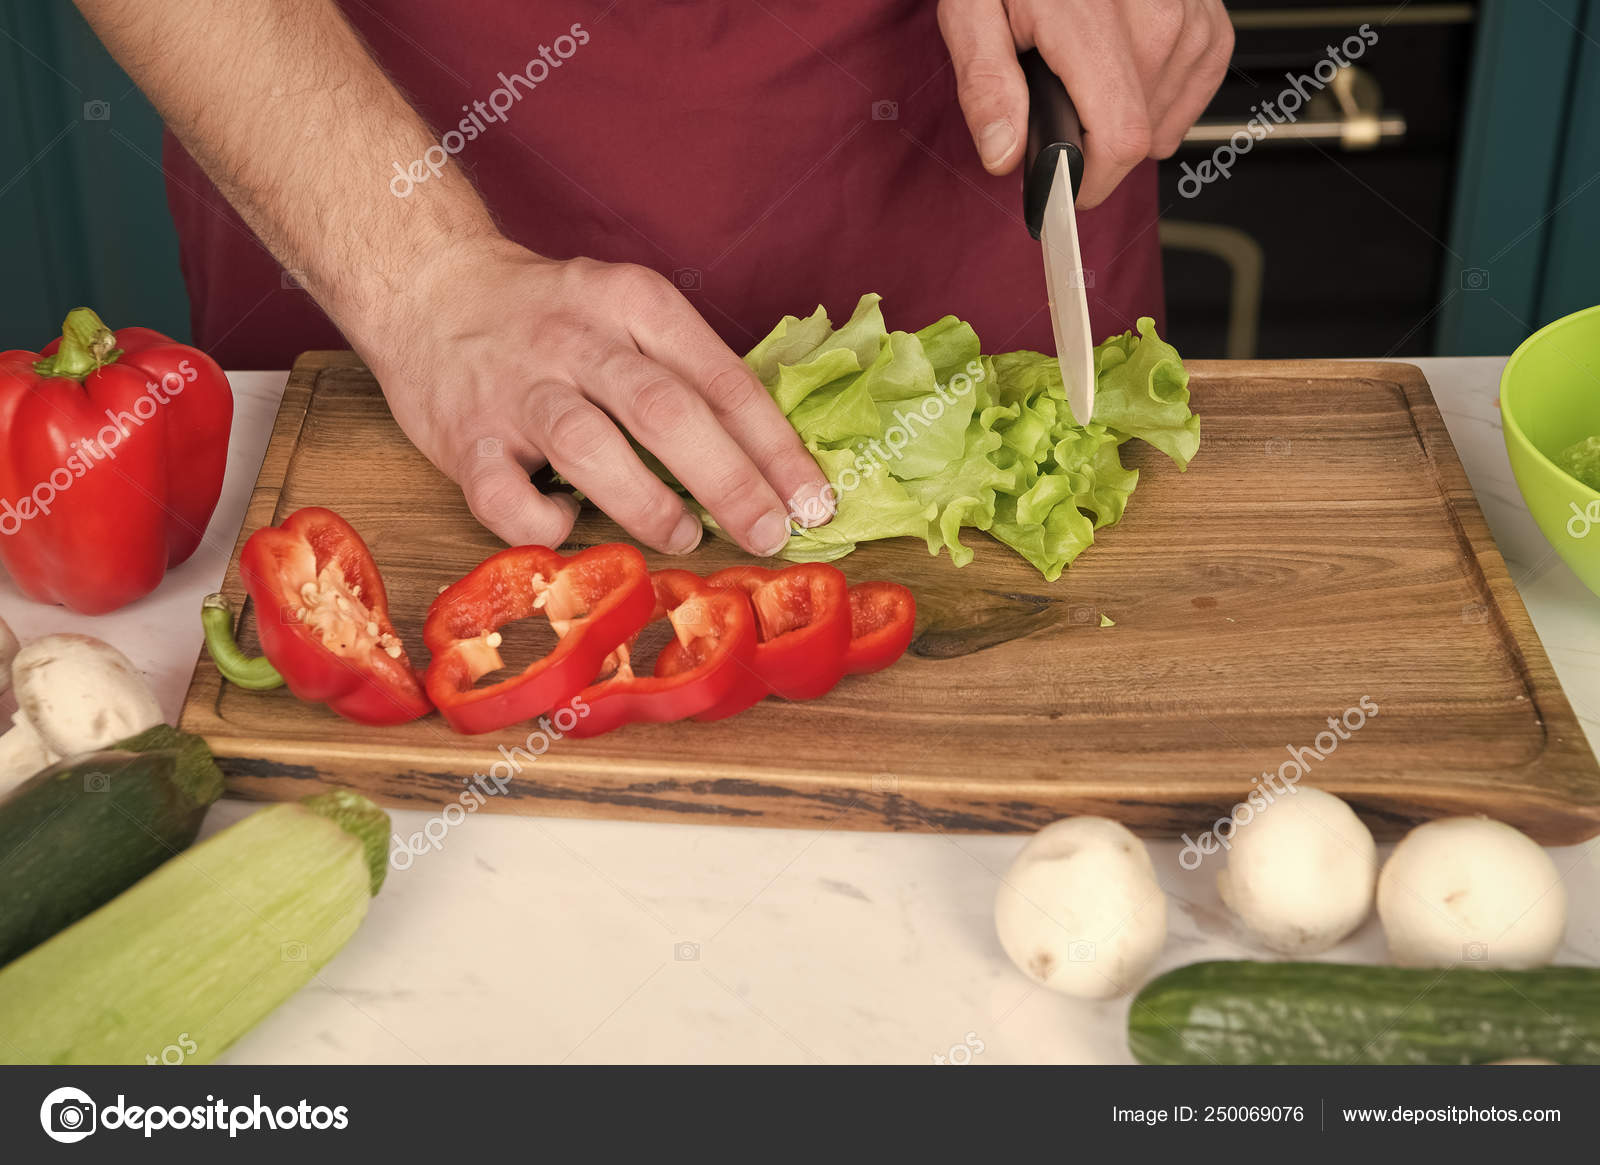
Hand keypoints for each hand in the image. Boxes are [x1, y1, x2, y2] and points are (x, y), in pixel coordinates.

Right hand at [362, 237, 831, 555]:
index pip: (721, 378)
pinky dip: (544, 523)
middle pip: (666, 411)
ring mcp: (516, 389)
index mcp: (634, 303)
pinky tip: (567, 525)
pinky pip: (504, 495)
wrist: (428, 284)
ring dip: (647, 504)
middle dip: (730, 481)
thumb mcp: (629, 313)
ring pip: (589, 448)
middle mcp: (576, 340)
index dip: (774, 447)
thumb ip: (689, 372)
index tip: (813, 500)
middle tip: (769, 533)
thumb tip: (772, 462)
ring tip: (684, 535)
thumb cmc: (551, 316)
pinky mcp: (461, 436)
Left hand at [938, 0, 1233, 207]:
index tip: (1062, 188)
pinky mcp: (1209, 17)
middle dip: (1092, 146)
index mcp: (1092, 21)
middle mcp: (1156, 16)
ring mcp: (1189, 14)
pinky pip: (1196, 89)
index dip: (1089, 182)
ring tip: (1085, 76)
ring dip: (1124, 119)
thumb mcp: (972, 12)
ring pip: (1165, 119)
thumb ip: (986, 85)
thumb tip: (1004, 154)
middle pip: (1139, 137)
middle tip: (1054, 103)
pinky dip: (1162, 98)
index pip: (1119, 138)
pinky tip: (1127, 78)